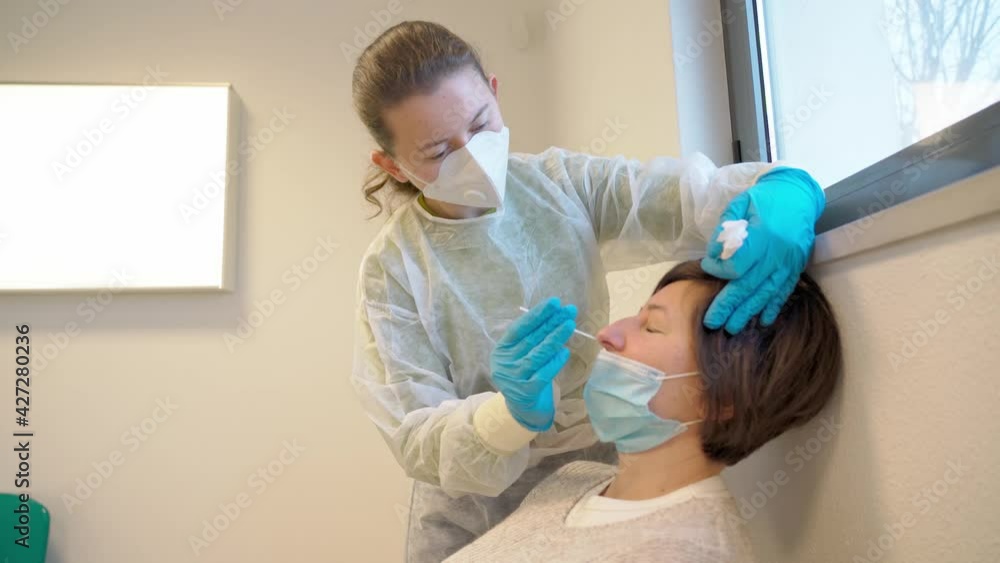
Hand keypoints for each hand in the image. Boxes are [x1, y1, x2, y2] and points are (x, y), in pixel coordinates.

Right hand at [490, 297, 576, 431]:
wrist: (522, 408)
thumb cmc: (524, 374)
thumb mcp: (520, 354)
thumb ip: (531, 337)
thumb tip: (555, 313)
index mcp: (501, 349)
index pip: (520, 328)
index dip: (537, 315)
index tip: (554, 302)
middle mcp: (504, 363)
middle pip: (531, 339)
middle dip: (551, 322)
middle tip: (569, 310)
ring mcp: (514, 378)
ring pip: (538, 354)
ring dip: (555, 338)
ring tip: (569, 325)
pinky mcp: (526, 391)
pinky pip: (544, 373)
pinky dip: (555, 362)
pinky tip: (565, 352)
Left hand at [701, 167, 824, 333]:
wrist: (799, 195)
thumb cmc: (764, 199)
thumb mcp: (741, 204)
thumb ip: (726, 229)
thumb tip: (714, 256)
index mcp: (763, 235)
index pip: (737, 264)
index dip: (720, 270)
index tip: (708, 268)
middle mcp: (777, 253)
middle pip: (749, 285)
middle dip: (728, 306)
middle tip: (712, 322)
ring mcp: (789, 263)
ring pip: (766, 293)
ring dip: (748, 312)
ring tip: (732, 327)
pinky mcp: (796, 267)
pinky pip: (784, 291)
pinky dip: (773, 307)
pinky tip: (763, 321)